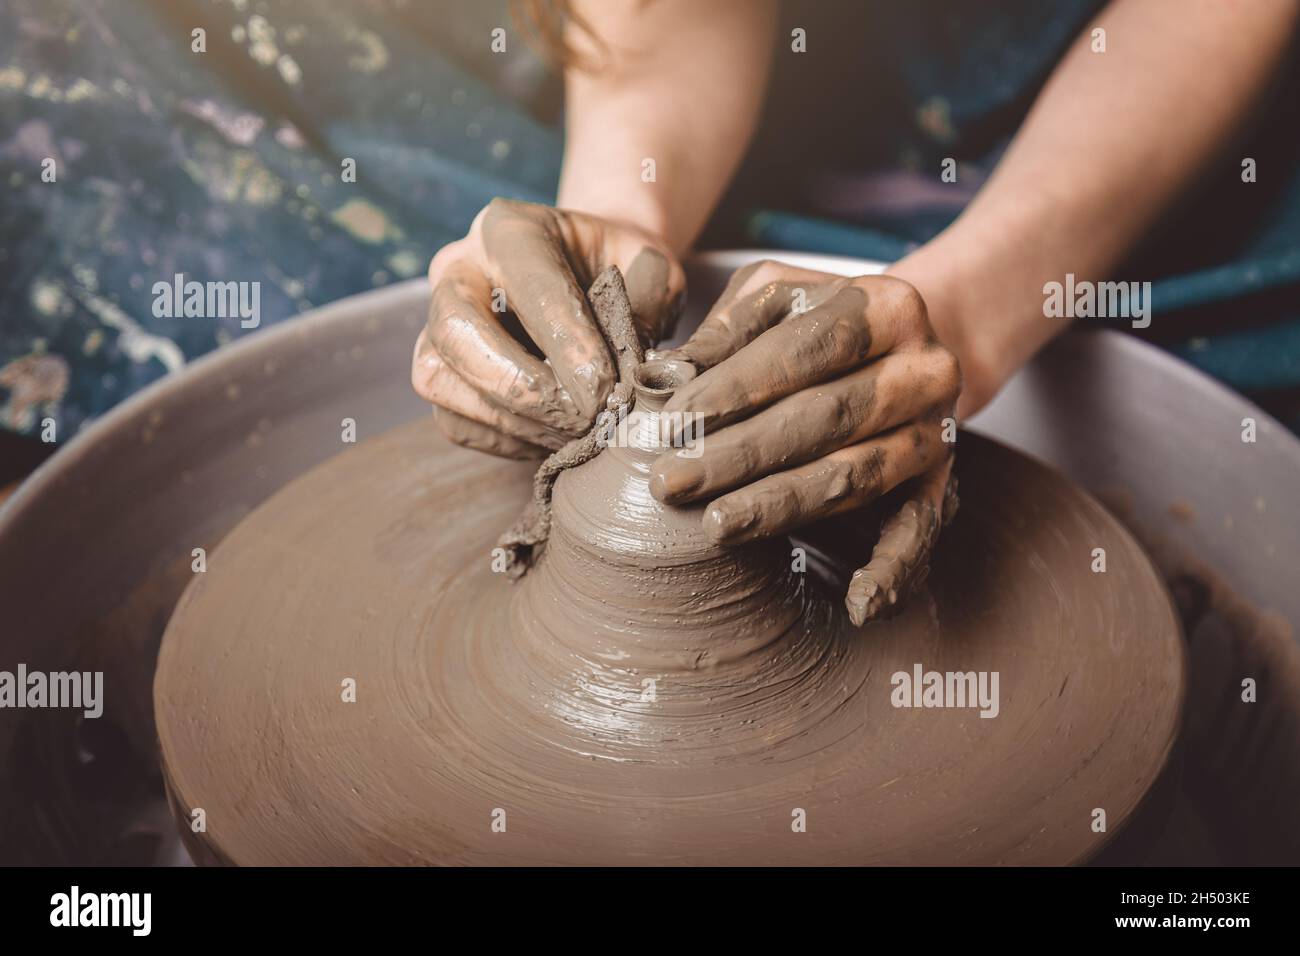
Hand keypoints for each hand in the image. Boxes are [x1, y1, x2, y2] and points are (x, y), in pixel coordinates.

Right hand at [411, 198, 685, 458]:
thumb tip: (635, 374)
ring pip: (438, 379)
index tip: (606, 388)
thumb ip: (647, 309)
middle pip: (456, 329)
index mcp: (511, 229)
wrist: (598, 274)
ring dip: (511, 419)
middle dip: (518, 385)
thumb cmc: (624, 270)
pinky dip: (506, 439)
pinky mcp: (440, 372)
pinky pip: (454, 419)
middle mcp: (459, 269)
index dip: (567, 343)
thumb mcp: (653, 269)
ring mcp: (438, 322)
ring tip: (574, 432)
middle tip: (579, 415)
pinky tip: (555, 437)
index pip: (529, 286)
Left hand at [649, 260, 960, 625]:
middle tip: (671, 482)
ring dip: (782, 507)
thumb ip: (725, 331)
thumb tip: (663, 377)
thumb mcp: (775, 299)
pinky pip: (919, 535)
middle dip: (742, 454)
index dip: (737, 387)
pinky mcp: (939, 485)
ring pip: (855, 476)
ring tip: (716, 526)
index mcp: (888, 307)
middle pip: (827, 416)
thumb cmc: (818, 324)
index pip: (806, 349)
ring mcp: (936, 432)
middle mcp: (924, 369)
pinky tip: (858, 604)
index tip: (674, 422)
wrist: (908, 352)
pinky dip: (892, 572)